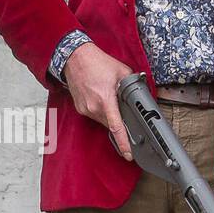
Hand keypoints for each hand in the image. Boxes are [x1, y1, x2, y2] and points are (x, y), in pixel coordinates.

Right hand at [63, 43, 134, 158]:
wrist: (75, 58)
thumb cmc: (96, 62)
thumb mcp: (121, 71)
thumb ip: (132, 85)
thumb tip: (139, 94)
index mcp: (105, 100)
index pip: (116, 128)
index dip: (123, 143)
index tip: (128, 154)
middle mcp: (93, 108)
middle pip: (111, 124)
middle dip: (119, 121)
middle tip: (124, 110)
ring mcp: (85, 109)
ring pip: (103, 120)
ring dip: (109, 114)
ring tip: (108, 96)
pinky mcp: (80, 108)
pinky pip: (94, 115)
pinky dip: (100, 110)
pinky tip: (101, 96)